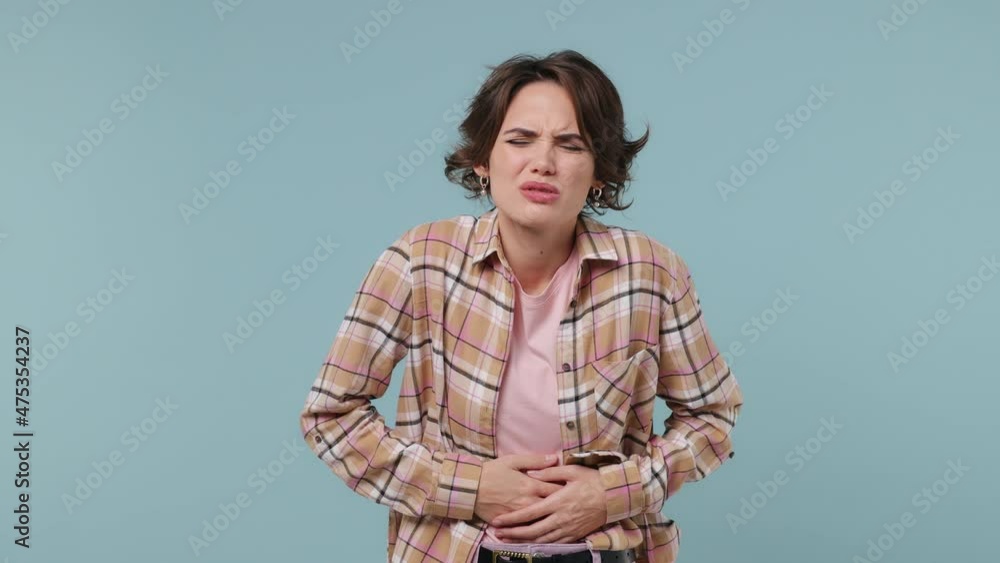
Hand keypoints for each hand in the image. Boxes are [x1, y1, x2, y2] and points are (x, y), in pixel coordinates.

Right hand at [473, 454, 563, 523]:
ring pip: (543, 518)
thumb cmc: (492, 471)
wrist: (470, 488)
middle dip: (563, 503)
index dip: (568, 488)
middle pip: (553, 505)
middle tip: (571, 501)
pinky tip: (544, 524)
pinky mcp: (512, 523)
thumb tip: (555, 457)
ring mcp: (521, 514)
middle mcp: (529, 502)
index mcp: (531, 485)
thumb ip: (535, 460)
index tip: (574, 487)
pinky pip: (529, 527)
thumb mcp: (513, 460)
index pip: (557, 488)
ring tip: (560, 513)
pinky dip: (538, 526)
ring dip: (553, 516)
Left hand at [490, 464, 606, 543]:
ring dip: (523, 541)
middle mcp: (561, 518)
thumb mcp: (572, 470)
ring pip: (541, 539)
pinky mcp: (575, 535)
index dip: (512, 519)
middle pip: (532, 531)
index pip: (529, 513)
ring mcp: (568, 529)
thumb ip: (550, 471)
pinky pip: (554, 543)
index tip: (498, 521)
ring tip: (508, 540)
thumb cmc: (593, 481)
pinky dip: (540, 544)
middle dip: (513, 533)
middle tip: (497, 533)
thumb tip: (531, 472)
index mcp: (558, 501)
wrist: (615, 498)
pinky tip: (530, 543)